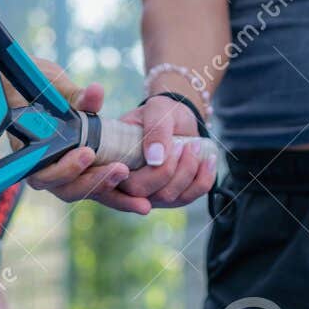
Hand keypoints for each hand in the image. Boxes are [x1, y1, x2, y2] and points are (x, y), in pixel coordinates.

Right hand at [23, 58, 147, 214]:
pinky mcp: (83, 172)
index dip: (65, 169)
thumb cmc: (36, 86)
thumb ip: (74, 95)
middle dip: (95, 183)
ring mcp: (64, 172)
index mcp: (30, 151)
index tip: (87, 153)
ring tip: (139, 197)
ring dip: (111, 194)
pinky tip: (142, 201)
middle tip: (120, 171)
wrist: (34, 89)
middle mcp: (44, 168)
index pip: (42, 173)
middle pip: (66, 189)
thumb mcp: (53, 86)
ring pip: (84, 192)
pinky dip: (118, 195)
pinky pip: (98, 188)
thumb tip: (95, 93)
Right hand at [113, 94, 215, 209]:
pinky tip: (208, 160)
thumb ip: (155, 129)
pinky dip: (202, 179)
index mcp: (110, 160)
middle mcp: (126, 183)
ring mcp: (149, 194)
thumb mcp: (156, 110)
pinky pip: (188, 197)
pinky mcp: (172, 198)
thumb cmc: (160, 112)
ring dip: (186, 170)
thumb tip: (155, 159)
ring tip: (193, 145)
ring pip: (167, 197)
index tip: (122, 170)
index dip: (107, 183)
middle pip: (140, 192)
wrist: (178, 117)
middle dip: (165, 170)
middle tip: (181, 144)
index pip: (101, 185)